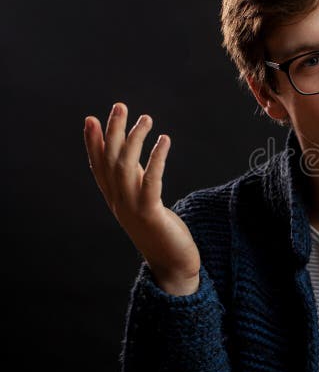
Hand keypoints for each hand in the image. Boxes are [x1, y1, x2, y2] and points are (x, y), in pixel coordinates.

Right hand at [83, 102, 199, 294]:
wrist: (174, 265)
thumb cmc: (162, 232)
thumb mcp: (145, 201)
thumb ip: (137, 180)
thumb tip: (132, 157)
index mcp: (116, 199)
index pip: (99, 166)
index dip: (93, 143)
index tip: (91, 119)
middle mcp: (119, 202)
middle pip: (110, 161)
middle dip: (113, 132)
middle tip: (120, 106)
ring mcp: (133, 209)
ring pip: (126, 167)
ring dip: (134, 139)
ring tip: (146, 118)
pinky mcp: (151, 214)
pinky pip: (151, 181)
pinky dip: (156, 159)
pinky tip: (164, 141)